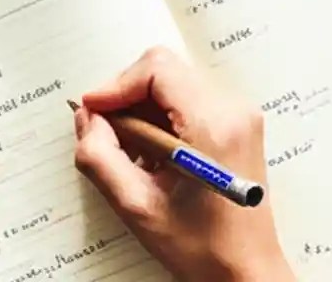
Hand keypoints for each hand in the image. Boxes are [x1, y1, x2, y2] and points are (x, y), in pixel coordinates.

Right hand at [74, 47, 295, 281]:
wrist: (245, 269)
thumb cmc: (202, 247)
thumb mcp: (137, 206)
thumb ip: (100, 156)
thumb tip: (86, 118)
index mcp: (214, 126)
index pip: (157, 70)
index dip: (116, 85)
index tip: (93, 111)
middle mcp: (234, 110)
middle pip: (165, 72)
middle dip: (128, 98)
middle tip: (109, 135)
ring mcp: (240, 115)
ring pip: (174, 83)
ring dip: (143, 110)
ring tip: (133, 153)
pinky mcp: (237, 124)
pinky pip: (189, 99)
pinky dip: (162, 118)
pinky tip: (154, 155)